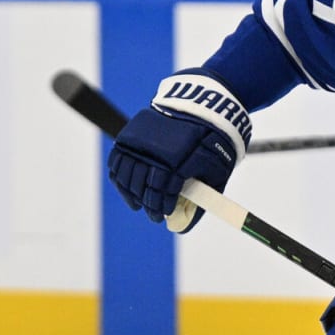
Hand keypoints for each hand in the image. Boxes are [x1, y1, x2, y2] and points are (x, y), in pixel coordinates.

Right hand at [107, 74, 250, 231]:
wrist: (201, 106)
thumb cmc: (213, 143)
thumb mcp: (217, 172)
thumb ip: (201, 199)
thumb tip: (182, 227)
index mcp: (179, 162)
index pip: (163, 193)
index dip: (162, 207)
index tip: (164, 215)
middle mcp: (157, 152)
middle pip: (144, 187)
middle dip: (148, 205)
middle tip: (153, 214)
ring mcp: (141, 142)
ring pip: (127, 175)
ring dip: (131, 193)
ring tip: (138, 204)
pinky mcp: (131, 134)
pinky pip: (118, 160)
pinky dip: (120, 177)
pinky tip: (127, 188)